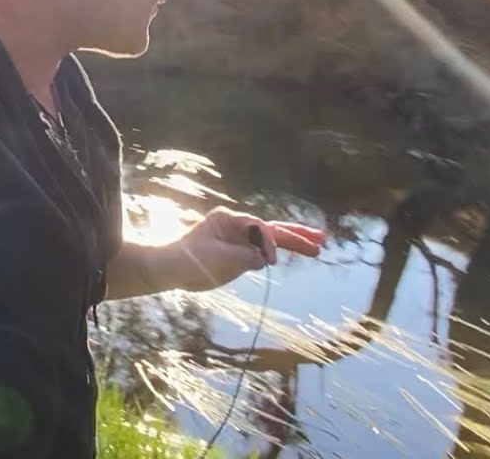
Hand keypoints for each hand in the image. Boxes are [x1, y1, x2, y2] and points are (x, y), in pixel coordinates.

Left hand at [163, 206, 327, 291]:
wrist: (169, 269)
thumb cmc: (187, 260)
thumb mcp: (216, 259)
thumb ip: (244, 258)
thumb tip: (265, 259)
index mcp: (229, 220)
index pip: (259, 228)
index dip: (269, 243)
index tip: (272, 261)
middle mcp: (237, 227)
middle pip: (272, 228)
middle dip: (297, 235)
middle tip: (321, 240)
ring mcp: (239, 240)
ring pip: (271, 239)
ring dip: (293, 243)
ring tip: (316, 247)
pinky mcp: (238, 254)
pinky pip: (262, 252)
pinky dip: (278, 253)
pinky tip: (296, 252)